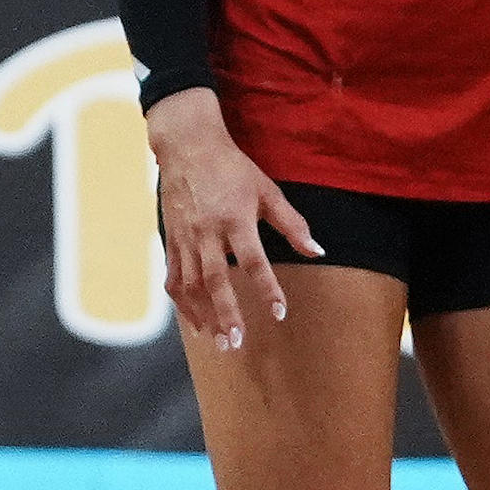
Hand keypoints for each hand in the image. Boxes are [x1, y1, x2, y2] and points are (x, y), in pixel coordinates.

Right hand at [149, 88, 318, 349]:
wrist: (187, 146)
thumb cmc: (233, 169)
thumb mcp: (267, 190)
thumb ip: (292, 224)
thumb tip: (318, 251)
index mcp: (235, 218)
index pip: (253, 260)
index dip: (267, 288)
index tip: (279, 313)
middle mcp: (207, 231)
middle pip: (216, 279)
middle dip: (226, 313)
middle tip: (236, 343)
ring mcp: (185, 237)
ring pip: (192, 284)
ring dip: (204, 315)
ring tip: (219, 342)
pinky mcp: (171, 240)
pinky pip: (174, 279)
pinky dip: (184, 304)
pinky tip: (197, 323)